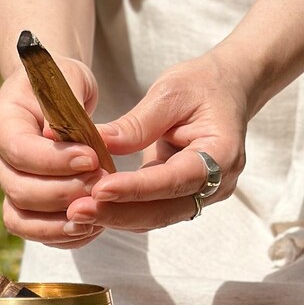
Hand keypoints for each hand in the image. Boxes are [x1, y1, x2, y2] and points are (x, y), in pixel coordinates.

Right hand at [0, 55, 106, 247]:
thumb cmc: (62, 83)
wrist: (54, 96)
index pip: (19, 150)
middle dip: (63, 193)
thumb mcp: (68, 78)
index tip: (90, 158)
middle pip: (19, 191)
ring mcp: (9, 184)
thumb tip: (53, 137)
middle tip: (102, 183)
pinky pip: (34, 232)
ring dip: (61, 223)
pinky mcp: (24, 205)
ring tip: (98, 213)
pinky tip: (93, 227)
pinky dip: (62, 236)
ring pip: (21, 219)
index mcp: (1, 122)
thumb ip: (63, 104)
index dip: (54, 161)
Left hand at [66, 48, 248, 231]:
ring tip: (77, 213)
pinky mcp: (184, 198)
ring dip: (116, 218)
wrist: (225, 91)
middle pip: (164, 210)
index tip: (99, 190)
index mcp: (221, 154)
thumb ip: (137, 124)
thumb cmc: (201, 86)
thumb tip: (98, 143)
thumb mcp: (170, 92)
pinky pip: (152, 212)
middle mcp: (217, 184)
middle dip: (118, 213)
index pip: (174, 180)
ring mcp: (203, 196)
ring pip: (155, 218)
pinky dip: (123, 213)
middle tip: (78, 211)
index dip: (136, 189)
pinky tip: (93, 209)